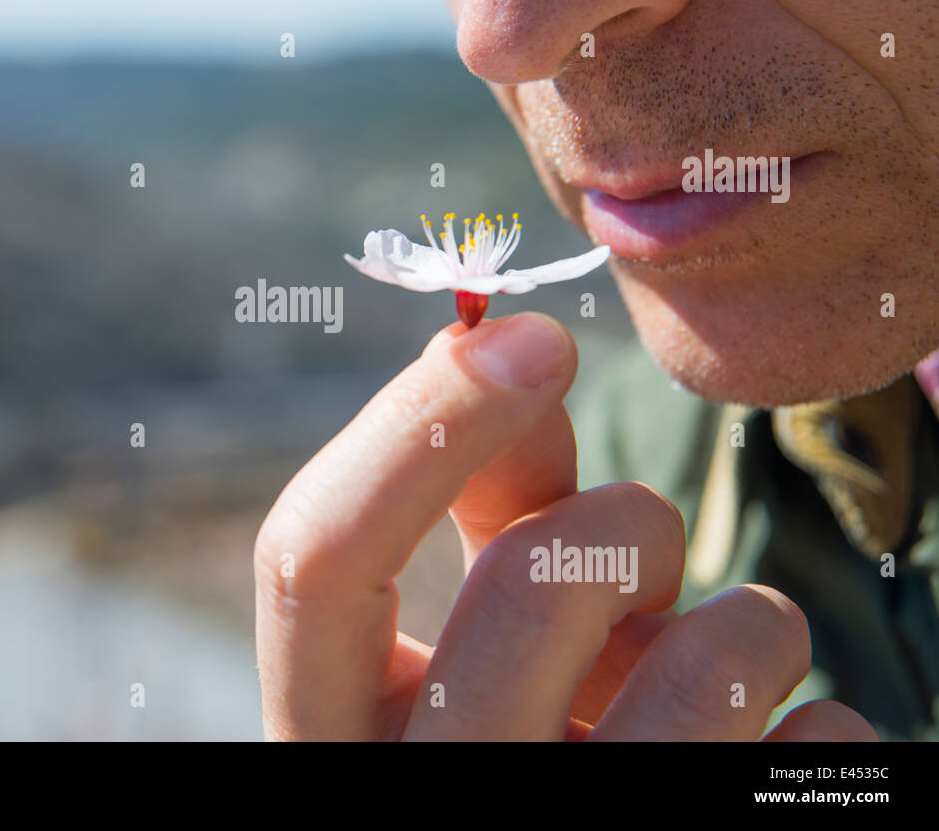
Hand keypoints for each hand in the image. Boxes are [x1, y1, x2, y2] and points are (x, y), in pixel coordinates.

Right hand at [254, 313, 875, 739]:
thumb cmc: (518, 742)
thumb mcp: (473, 644)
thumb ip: (475, 504)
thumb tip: (500, 343)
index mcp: (331, 732)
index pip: (312, 559)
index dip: (417, 423)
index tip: (528, 339)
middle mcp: (419, 801)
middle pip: (527, 586)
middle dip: (622, 525)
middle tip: (643, 551)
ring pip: (701, 668)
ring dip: (742, 625)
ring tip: (727, 658)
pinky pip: (811, 744)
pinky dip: (812, 718)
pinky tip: (764, 748)